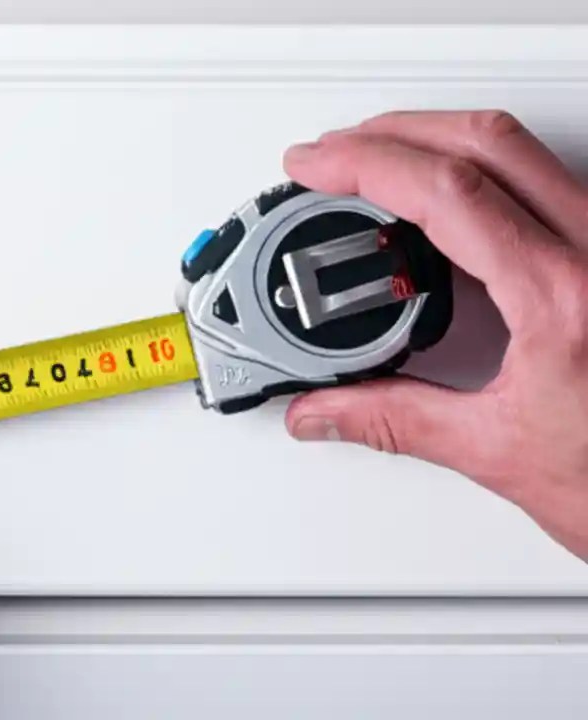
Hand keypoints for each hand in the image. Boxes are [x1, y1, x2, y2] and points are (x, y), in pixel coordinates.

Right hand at [281, 109, 587, 561]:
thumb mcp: (502, 455)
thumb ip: (397, 421)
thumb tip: (324, 409)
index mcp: (564, 299)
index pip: (449, 193)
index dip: (367, 164)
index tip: (315, 165)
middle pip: (486, 141)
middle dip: (395, 132)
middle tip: (334, 155)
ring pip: (522, 149)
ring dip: (437, 140)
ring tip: (376, 166)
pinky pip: (548, 181)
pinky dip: (480, 170)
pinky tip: (445, 201)